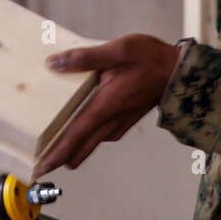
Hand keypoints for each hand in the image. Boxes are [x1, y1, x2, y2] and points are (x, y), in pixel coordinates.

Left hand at [36, 34, 181, 173]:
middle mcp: (111, 121)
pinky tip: (78, 127)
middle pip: (80, 150)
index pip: (74, 137)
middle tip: (41, 162)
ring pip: (90, 144)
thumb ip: (84, 58)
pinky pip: (99, 135)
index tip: (41, 168)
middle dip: (60, 157)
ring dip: (73, 146)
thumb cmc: (152, 60)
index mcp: (104, 107)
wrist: (179, 71)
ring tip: (53, 145)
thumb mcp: (118, 51)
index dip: (56, 154)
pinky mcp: (124, 121)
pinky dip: (85, 137)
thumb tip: (54, 63)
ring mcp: (119, 124)